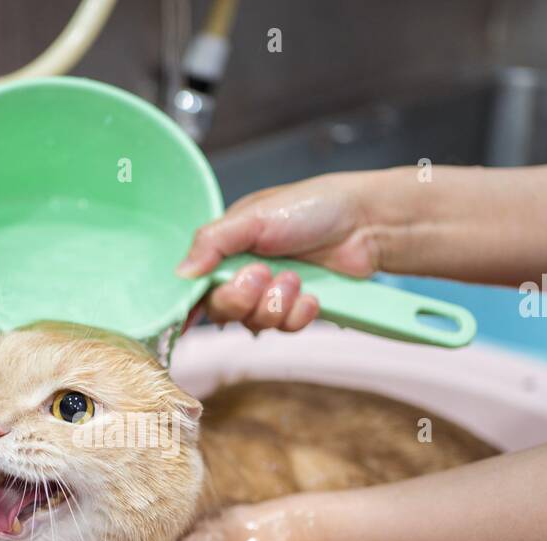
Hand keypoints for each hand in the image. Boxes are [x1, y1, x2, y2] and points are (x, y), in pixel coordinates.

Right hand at [177, 172, 381, 330]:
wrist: (365, 222)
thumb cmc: (312, 206)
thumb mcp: (254, 216)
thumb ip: (212, 242)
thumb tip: (180, 273)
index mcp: (226, 248)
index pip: (195, 284)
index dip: (191, 302)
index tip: (189, 314)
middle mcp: (245, 273)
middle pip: (221, 310)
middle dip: (240, 298)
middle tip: (261, 275)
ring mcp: (271, 294)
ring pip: (254, 323)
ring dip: (275, 304)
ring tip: (295, 278)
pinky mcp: (297, 309)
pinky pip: (285, 328)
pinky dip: (298, 314)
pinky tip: (312, 295)